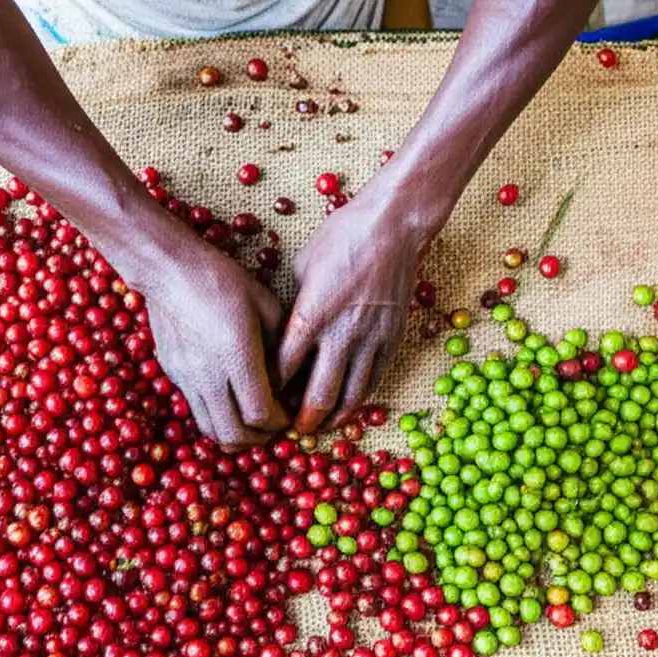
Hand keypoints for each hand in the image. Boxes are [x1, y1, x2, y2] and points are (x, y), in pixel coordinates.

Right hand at [143, 243, 288, 449]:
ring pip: (210, 430)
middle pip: (234, 433)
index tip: (288, 415)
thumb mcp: (266, 306)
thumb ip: (281, 349)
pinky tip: (229, 402)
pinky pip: (197, 411)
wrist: (169, 270)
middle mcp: (208, 374)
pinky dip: (216, 417)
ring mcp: (186, 378)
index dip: (278, 423)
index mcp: (236, 354)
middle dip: (259, 439)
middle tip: (272, 427)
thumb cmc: (224, 281)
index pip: (260, 413)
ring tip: (250, 423)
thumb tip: (286, 384)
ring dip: (235, 435)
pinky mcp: (173, 375)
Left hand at [279, 186, 433, 432]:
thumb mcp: (301, 270)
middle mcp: (340, 334)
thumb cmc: (340, 239)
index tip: (264, 401)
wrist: (391, 226)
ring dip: (332, 417)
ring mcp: (371, 339)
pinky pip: (375, 380)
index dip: (272, 392)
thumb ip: (292, 309)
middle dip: (302, 420)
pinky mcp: (393, 338)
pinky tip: (348, 406)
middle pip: (317, 395)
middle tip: (291, 430)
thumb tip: (281, 338)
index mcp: (310, 316)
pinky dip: (360, 399)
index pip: (283, 370)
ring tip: (320, 427)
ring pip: (350, 395)